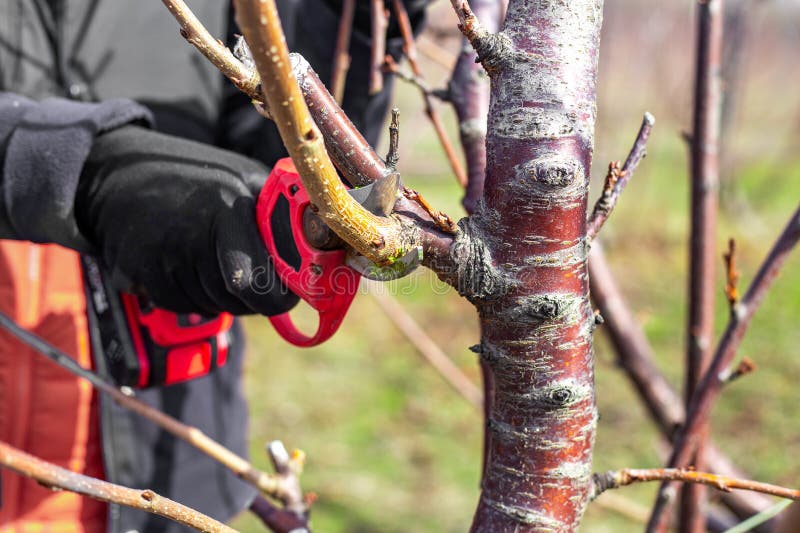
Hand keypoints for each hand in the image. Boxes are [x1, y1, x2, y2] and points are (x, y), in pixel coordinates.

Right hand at [76, 125, 298, 315]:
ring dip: (224, 296)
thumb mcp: (242, 179)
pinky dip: (194, 295)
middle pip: (238, 301)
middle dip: (256, 298)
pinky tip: (188, 264)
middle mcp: (191, 237)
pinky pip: (184, 306)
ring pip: (213, 307)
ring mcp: (161, 260)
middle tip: (257, 278)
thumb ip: (278, 213)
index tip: (289, 290)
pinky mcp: (138, 276)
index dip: (280, 294)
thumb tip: (323, 248)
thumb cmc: (195, 178)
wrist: (117, 173)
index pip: (259, 283)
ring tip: (215, 258)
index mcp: (225, 209)